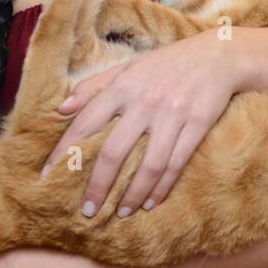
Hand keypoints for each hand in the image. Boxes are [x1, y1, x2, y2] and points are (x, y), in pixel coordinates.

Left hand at [38, 28, 236, 218]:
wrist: (219, 55)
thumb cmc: (167, 63)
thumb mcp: (128, 67)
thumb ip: (94, 86)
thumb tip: (62, 108)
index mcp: (122, 86)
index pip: (85, 122)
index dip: (65, 151)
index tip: (48, 176)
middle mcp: (145, 101)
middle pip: (114, 151)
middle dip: (98, 184)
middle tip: (87, 209)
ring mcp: (172, 114)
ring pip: (148, 164)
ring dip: (133, 194)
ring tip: (121, 212)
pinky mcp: (197, 124)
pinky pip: (176, 164)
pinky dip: (161, 187)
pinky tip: (151, 203)